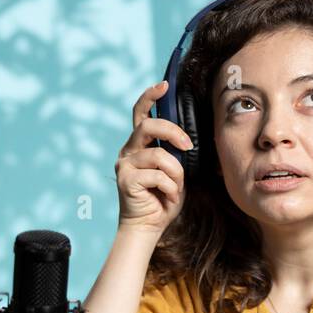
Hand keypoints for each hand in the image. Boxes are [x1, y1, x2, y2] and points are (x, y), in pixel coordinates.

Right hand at [116, 80, 190, 233]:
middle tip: (187, 147)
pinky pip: (159, 176)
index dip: (150, 96)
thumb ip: (175, 153)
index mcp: (140, 144)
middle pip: (149, 125)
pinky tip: (166, 198)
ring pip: (160, 156)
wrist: (148, 227)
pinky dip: (171, 189)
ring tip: (175, 189)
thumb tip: (188, 139)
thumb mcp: (175, 171)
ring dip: (176, 175)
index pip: (141, 112)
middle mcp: (128, 150)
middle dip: (173, 132)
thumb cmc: (162, 198)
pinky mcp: (125, 179)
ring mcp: (124, 164)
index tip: (164, 85)